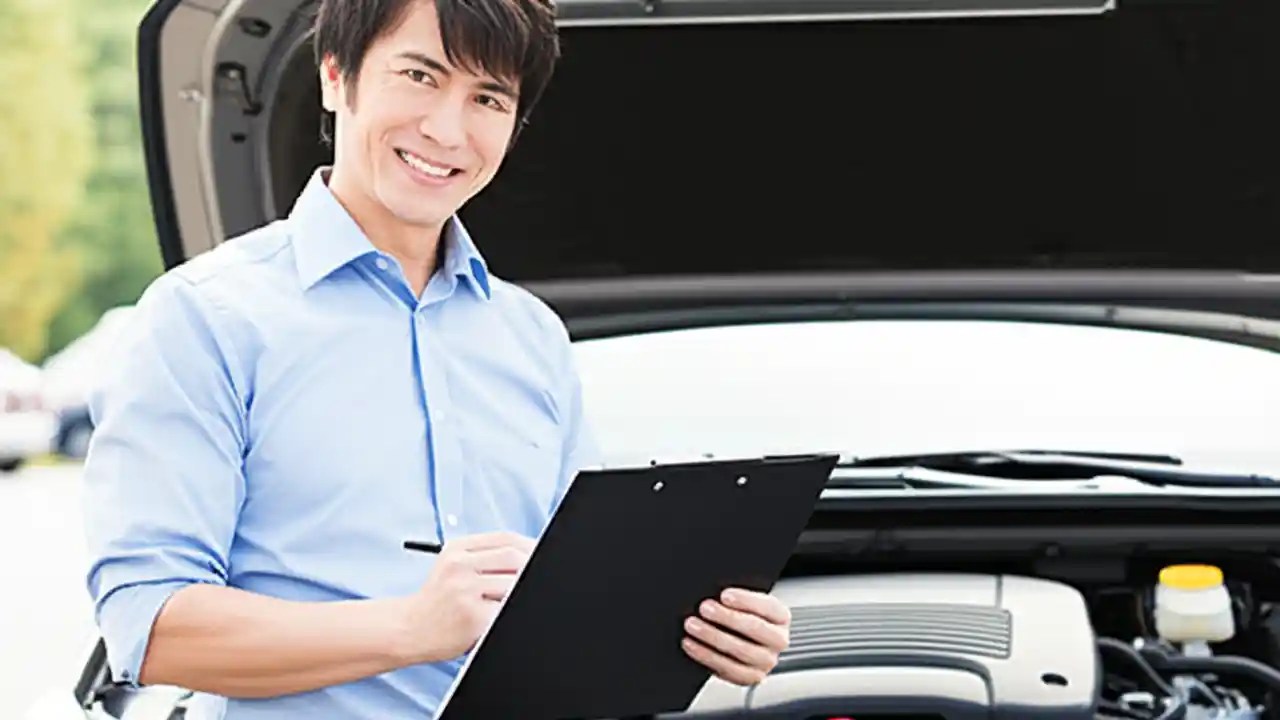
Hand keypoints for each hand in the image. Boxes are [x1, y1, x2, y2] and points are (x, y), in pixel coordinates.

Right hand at [399, 531, 534, 663]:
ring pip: (514, 583)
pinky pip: (506, 610)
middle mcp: (459, 566)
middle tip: (539, 576)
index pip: (505, 538)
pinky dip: (507, 612)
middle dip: (531, 567)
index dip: (529, 545)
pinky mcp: (473, 617)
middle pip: (514, 557)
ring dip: (518, 592)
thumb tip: (527, 555)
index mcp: (456, 549)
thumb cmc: (437, 600)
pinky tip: (498, 616)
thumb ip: (483, 557)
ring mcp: (465, 590)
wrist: (408, 629)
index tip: (539, 554)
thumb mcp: (451, 567)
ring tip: (508, 599)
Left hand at [682, 588, 790, 685]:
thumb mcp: (744, 602)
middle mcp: (779, 640)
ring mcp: (767, 661)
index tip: (724, 595)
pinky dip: (706, 656)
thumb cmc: (741, 615)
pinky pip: (728, 669)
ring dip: (713, 637)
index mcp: (781, 616)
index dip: (745, 600)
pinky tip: (691, 645)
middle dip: (726, 617)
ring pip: (741, 650)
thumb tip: (715, 593)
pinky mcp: (751, 677)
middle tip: (704, 608)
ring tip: (692, 625)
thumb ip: (735, 597)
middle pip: (754, 628)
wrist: (742, 639)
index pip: (766, 606)